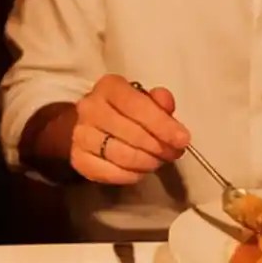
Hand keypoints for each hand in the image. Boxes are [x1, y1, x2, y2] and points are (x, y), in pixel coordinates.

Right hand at [70, 74, 189, 184]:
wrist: (91, 125)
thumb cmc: (125, 111)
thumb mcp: (144, 99)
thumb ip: (159, 101)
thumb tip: (166, 104)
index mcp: (109, 87)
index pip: (137, 106)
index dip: (162, 125)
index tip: (183, 140)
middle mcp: (90, 108)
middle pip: (132, 134)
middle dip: (159, 147)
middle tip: (173, 153)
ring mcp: (81, 134)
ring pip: (122, 156)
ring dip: (147, 163)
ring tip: (158, 161)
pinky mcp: (78, 159)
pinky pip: (111, 173)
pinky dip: (131, 175)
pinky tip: (140, 170)